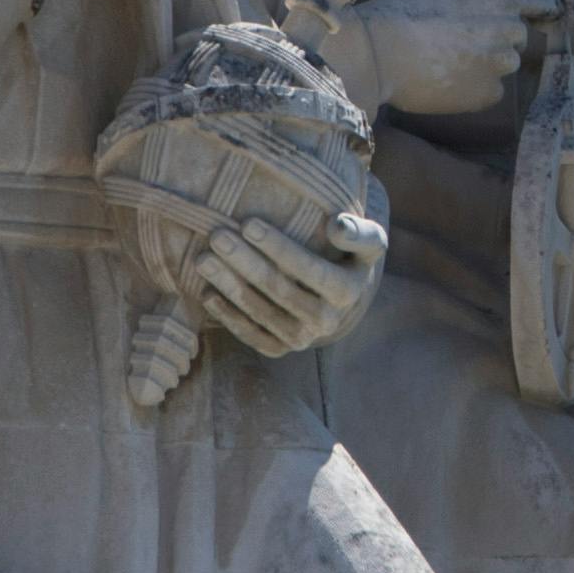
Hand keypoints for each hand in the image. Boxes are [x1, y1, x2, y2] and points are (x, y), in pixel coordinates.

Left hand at [187, 208, 384, 362]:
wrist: (343, 300)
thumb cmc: (351, 258)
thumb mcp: (369, 243)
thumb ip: (359, 232)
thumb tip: (336, 225)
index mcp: (345, 293)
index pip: (309, 269)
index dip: (278, 247)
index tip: (248, 223)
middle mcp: (324, 321)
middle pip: (278, 289)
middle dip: (245, 262)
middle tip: (217, 236)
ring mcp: (300, 339)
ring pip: (258, 311)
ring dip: (228, 285)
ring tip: (204, 259)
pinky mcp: (279, 349)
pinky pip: (249, 334)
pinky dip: (227, 315)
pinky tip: (207, 292)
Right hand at [347, 0, 555, 114]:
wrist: (380, 55)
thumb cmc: (402, 6)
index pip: (541, 2)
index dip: (538, 6)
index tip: (535, 12)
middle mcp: (509, 32)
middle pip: (518, 34)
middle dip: (498, 33)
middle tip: (461, 35)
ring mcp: (500, 66)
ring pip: (504, 62)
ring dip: (487, 60)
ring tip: (450, 58)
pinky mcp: (488, 95)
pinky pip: (491, 89)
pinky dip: (475, 86)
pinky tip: (447, 78)